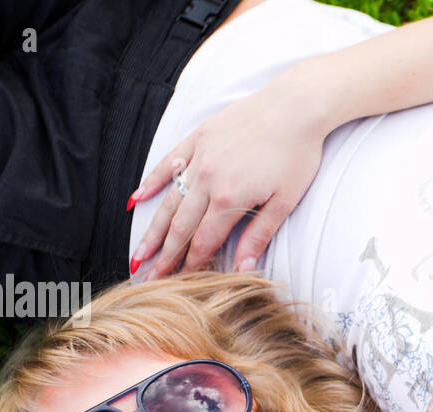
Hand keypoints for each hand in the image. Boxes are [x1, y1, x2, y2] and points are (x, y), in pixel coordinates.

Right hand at [128, 73, 332, 280]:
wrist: (296, 105)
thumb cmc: (297, 153)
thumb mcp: (284, 201)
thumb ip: (259, 235)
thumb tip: (243, 270)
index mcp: (229, 198)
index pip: (204, 241)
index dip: (190, 265)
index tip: (178, 284)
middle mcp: (207, 178)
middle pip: (180, 226)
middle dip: (165, 256)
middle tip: (149, 279)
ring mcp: (199, 156)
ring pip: (169, 200)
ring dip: (152, 229)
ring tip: (139, 253)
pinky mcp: (198, 136)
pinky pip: (168, 162)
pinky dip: (151, 182)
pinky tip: (135, 200)